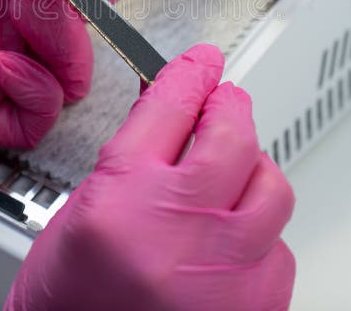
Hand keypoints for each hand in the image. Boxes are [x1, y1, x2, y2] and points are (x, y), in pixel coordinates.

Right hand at [6, 44, 295, 310]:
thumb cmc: (70, 300)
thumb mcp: (82, 211)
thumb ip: (133, 157)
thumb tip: (174, 110)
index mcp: (122, 201)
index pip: (169, 107)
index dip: (190, 74)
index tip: (202, 63)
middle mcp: (177, 232)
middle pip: (233, 134)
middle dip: (229, 107)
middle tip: (224, 103)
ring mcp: (223, 273)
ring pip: (272, 186)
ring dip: (253, 171)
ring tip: (231, 180)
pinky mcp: (255, 308)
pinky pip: (280, 247)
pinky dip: (260, 237)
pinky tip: (232, 243)